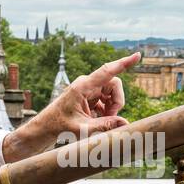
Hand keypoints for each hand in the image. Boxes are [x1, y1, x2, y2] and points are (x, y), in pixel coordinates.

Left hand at [3, 52, 140, 162]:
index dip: (124, 63)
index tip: (138, 55)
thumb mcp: (82, 128)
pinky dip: (106, 110)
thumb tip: (125, 123)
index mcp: (82, 86)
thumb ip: (104, 126)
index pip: (107, 71)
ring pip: (111, 92)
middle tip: (112, 117)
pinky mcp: (88, 96)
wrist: (45, 127)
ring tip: (103, 121)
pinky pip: (105, 99)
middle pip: (113, 84)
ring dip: (112, 107)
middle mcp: (86, 84)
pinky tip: (97, 120)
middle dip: (117, 101)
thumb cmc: (59, 126)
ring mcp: (87, 89)